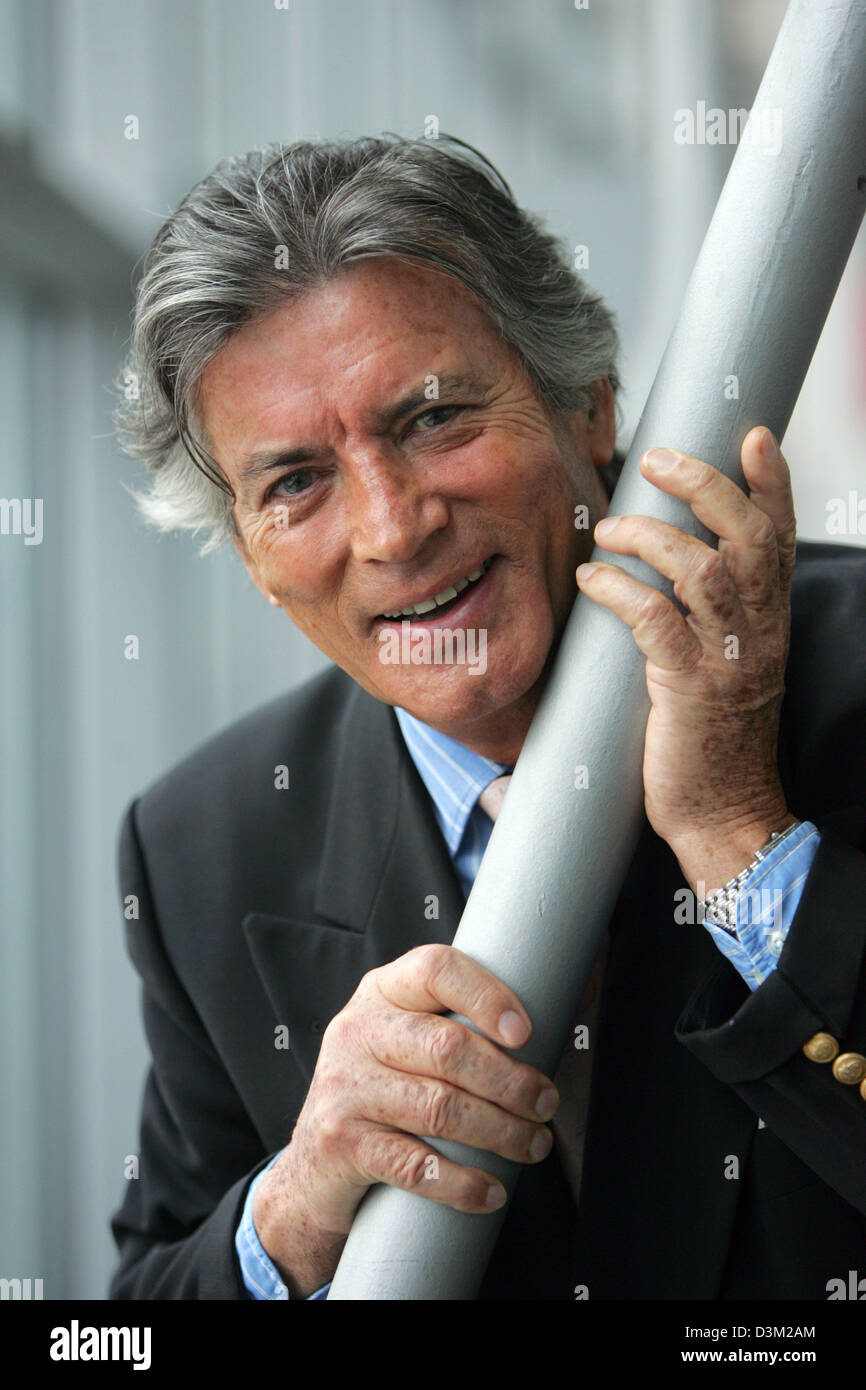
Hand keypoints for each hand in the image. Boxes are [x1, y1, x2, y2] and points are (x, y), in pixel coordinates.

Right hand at [253, 943, 558, 1294]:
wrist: (314, 1163)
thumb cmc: (388, 1089)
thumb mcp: (411, 1039)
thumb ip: (470, 1020)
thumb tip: (576, 992)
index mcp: (383, 991)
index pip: (436, 970)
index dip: (487, 996)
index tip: (527, 1032)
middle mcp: (358, 1031)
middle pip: (447, 1048)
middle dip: (511, 1081)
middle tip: (546, 1103)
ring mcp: (345, 1087)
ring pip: (439, 1107)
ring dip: (500, 1132)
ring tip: (533, 1145)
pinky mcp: (343, 1143)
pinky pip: (416, 1165)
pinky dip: (463, 1183)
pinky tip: (491, 1191)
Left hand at [575, 426, 796, 893]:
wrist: (725, 813)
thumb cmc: (716, 738)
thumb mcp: (732, 665)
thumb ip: (716, 615)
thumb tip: (668, 563)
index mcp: (771, 620)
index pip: (782, 536)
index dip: (771, 482)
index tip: (752, 437)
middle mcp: (758, 631)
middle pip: (747, 536)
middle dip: (703, 485)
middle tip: (657, 460)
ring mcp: (726, 659)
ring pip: (700, 569)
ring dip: (648, 536)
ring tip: (609, 529)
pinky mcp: (686, 688)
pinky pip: (654, 619)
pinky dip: (619, 589)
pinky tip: (592, 578)